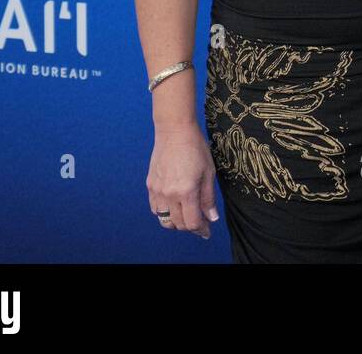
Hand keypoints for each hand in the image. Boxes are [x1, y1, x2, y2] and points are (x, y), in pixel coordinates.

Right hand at [147, 122, 218, 238]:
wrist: (174, 131)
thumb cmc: (195, 148)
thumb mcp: (208, 172)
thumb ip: (208, 198)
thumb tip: (211, 218)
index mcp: (185, 192)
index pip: (192, 222)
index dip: (201, 230)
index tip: (207, 232)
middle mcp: (169, 194)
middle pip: (178, 224)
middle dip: (190, 227)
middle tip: (200, 223)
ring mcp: (157, 191)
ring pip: (164, 220)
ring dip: (176, 222)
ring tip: (187, 215)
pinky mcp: (150, 185)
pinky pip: (155, 208)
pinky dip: (164, 213)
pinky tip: (174, 206)